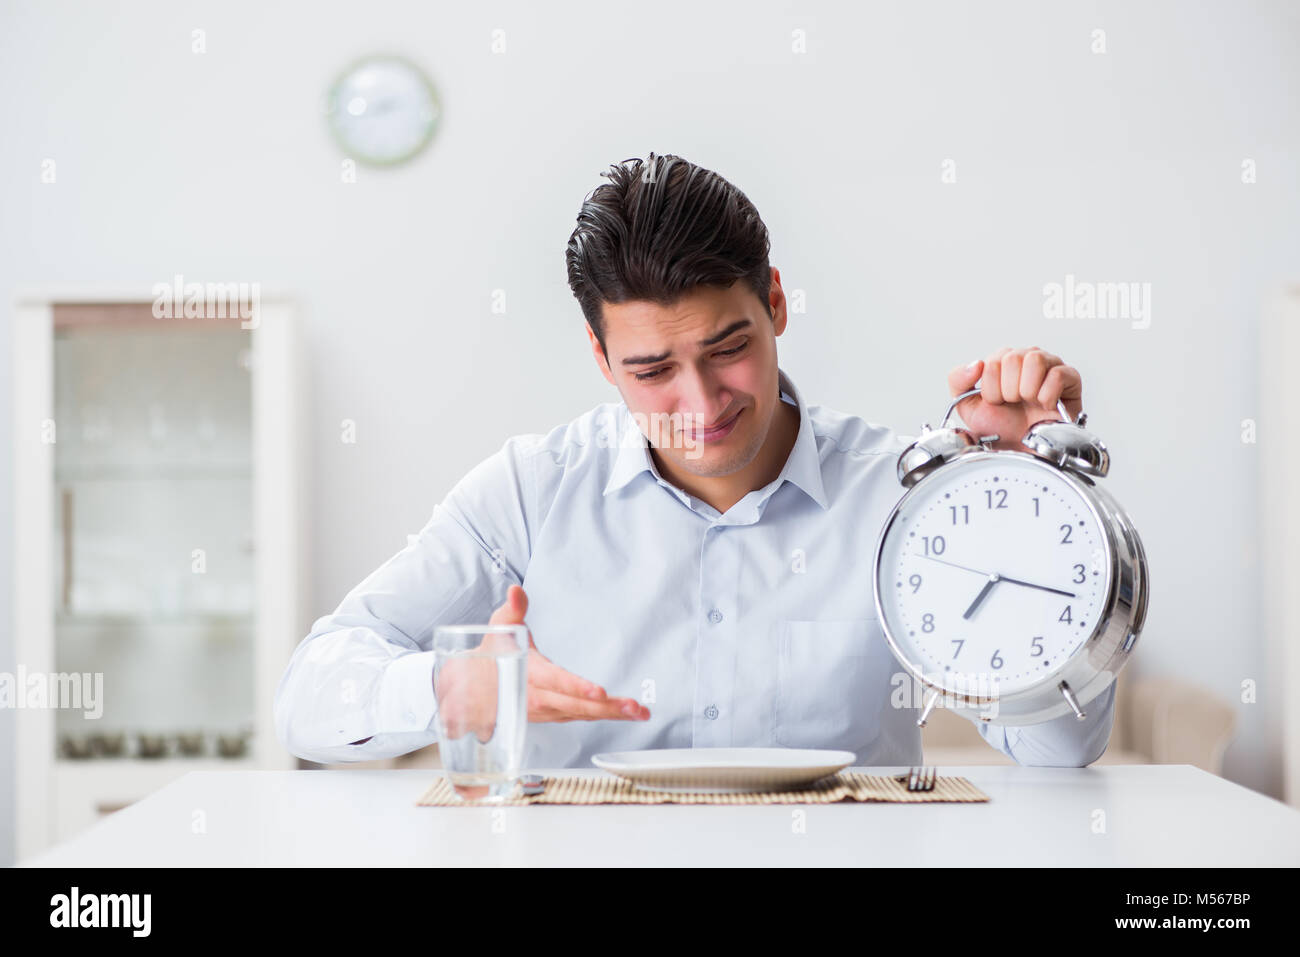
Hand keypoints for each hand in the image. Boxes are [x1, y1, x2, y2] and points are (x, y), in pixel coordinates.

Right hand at [490, 585, 649, 722]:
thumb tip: (517, 590)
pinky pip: (582, 716)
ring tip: (640, 712)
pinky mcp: (555, 714)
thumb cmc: (496, 653)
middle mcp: (538, 697)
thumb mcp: (501, 627)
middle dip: (607, 708)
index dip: (576, 687)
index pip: (554, 681)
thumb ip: (513, 609)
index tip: (598, 692)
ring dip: (612, 714)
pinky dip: (605, 716)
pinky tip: (627, 713)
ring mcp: (547, 710)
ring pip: (582, 714)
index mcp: (528, 673)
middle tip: (634, 707)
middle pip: (576, 706)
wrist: (479, 686)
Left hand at [946, 346, 1082, 451]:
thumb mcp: (968, 406)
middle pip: (1013, 357)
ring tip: (1029, 403)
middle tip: (1015, 404)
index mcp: (1003, 362)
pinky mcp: (1070, 378)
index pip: (993, 360)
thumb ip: (958, 380)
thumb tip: (975, 363)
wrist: (1022, 451)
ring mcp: (1050, 366)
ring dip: (1027, 390)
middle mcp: (1026, 359)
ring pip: (1035, 359)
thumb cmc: (1001, 428)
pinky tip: (1045, 405)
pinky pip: (1058, 374)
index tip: (998, 402)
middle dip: (1008, 390)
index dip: (992, 388)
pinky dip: (1047, 395)